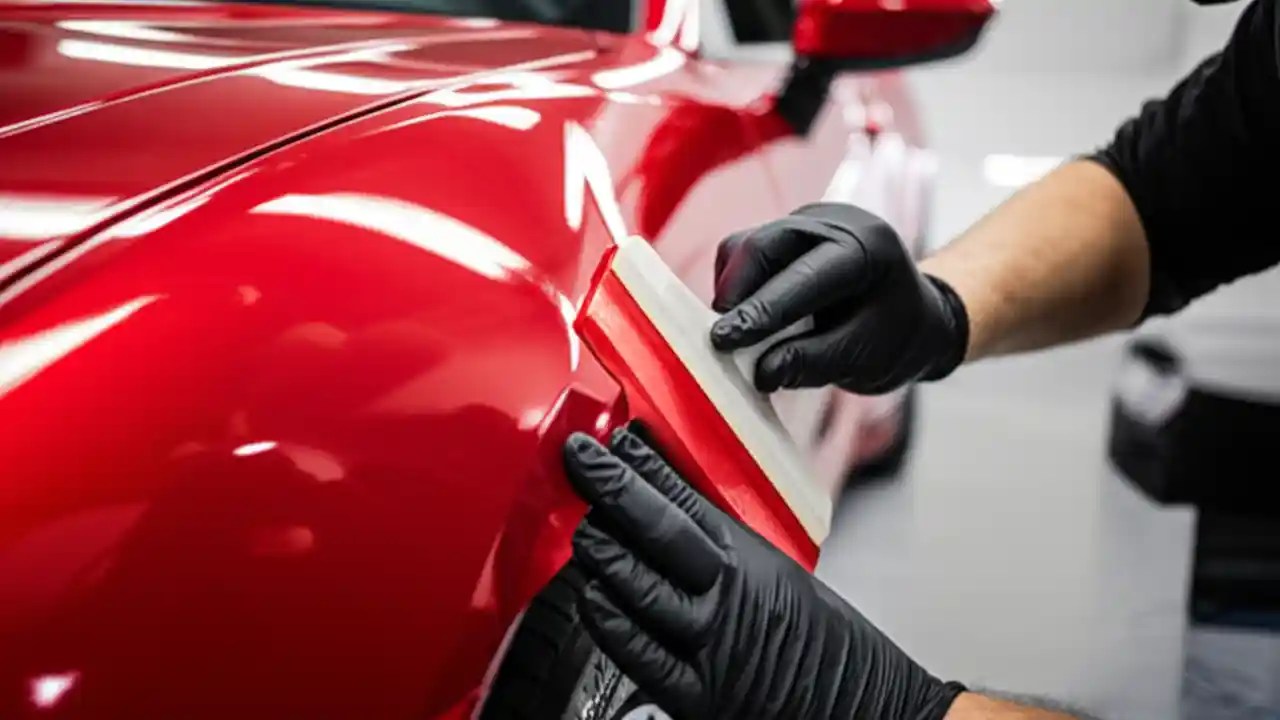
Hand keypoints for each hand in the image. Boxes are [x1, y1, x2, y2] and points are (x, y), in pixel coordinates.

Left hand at [562, 428, 964, 719]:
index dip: (645, 465)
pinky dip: (610, 620)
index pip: (689, 498)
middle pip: (659, 530)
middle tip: (580, 461)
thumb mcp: (780, 575)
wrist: (865, 709)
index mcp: (755, 560)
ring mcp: (710, 646)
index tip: (618, 440)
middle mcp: (730, 597)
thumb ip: (726, 544)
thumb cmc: (825, 645)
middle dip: (612, 489)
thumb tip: (671, 503)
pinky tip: (593, 596)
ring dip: (603, 550)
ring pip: (640, 585)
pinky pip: (639, 652)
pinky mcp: (696, 695)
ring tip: (585, 526)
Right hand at [710, 203, 968, 394]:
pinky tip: (747, 316)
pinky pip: (744, 251)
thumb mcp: (866, 359)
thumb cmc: (895, 337)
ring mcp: (807, 222)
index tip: (724, 341)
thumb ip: (813, 363)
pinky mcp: (785, 232)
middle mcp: (836, 223)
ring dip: (732, 291)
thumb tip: (761, 372)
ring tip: (735, 333)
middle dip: (735, 294)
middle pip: (764, 246)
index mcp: (869, 249)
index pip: (804, 277)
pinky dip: (737, 286)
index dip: (760, 311)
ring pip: (746, 245)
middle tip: (719, 340)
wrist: (913, 315)